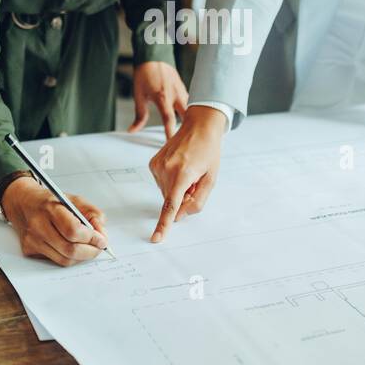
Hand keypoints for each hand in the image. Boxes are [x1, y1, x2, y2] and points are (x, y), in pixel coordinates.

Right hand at [1, 177, 108, 265]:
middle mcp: (38, 225)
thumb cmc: (50, 201)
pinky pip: (55, 260)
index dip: (91, 238)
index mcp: (50, 208)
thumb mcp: (75, 200)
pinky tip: (72, 247)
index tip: (101, 240)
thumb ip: (93, 214)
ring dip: (81, 257)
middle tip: (98, 247)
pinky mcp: (29, 250)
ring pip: (64, 260)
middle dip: (90, 251)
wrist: (24, 203)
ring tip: (88, 248)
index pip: (73, 231)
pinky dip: (69, 257)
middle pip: (70, 250)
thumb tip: (101, 234)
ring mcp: (32, 240)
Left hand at [130, 60, 188, 137]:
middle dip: (188, 129)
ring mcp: (181, 90)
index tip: (171, 144)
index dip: (171, 134)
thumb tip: (133, 130)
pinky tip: (190, 118)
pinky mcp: (183, 88)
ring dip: (190, 120)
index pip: (169, 120)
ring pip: (191, 109)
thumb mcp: (138, 95)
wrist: (153, 55)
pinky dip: (190, 111)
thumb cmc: (145, 74)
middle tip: (187, 141)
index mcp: (163, 98)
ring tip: (191, 133)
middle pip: (187, 116)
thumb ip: (139, 115)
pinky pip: (190, 102)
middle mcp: (175, 95)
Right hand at [147, 104, 226, 242]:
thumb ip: (198, 201)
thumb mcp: (211, 179)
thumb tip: (179, 216)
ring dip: (178, 187)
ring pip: (166, 192)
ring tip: (189, 169)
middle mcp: (166, 169)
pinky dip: (171, 180)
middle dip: (184, 196)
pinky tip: (180, 166)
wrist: (199, 126)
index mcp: (183, 174)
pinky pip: (162, 183)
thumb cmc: (209, 151)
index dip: (164, 224)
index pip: (171, 206)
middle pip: (172, 200)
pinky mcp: (152, 163)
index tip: (156, 238)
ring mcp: (156, 166)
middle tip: (196, 180)